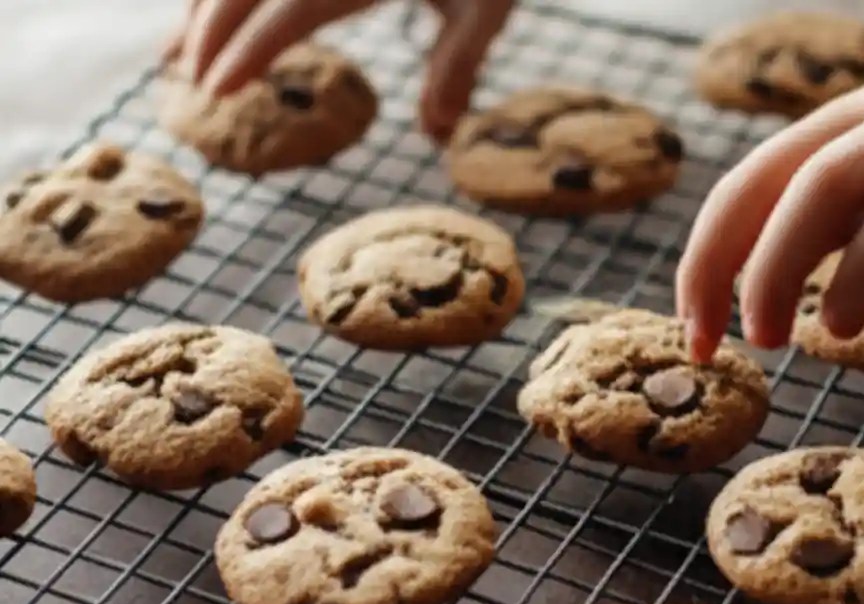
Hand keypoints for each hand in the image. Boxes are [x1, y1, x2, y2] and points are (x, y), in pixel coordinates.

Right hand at [164, 0, 512, 141]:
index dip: (249, 50)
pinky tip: (211, 8)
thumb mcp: (488, 5)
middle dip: (209, 28)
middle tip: (189, 79)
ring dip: (207, 2)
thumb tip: (436, 136)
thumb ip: (458, 64)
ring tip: (181, 49)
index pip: (292, 10)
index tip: (214, 89)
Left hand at [675, 58, 863, 362]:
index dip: (712, 259)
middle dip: (777, 263)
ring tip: (838, 332)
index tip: (697, 335)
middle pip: (825, 183)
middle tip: (761, 338)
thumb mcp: (860, 165)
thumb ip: (801, 221)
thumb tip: (718, 300)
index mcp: (846, 123)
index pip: (754, 183)